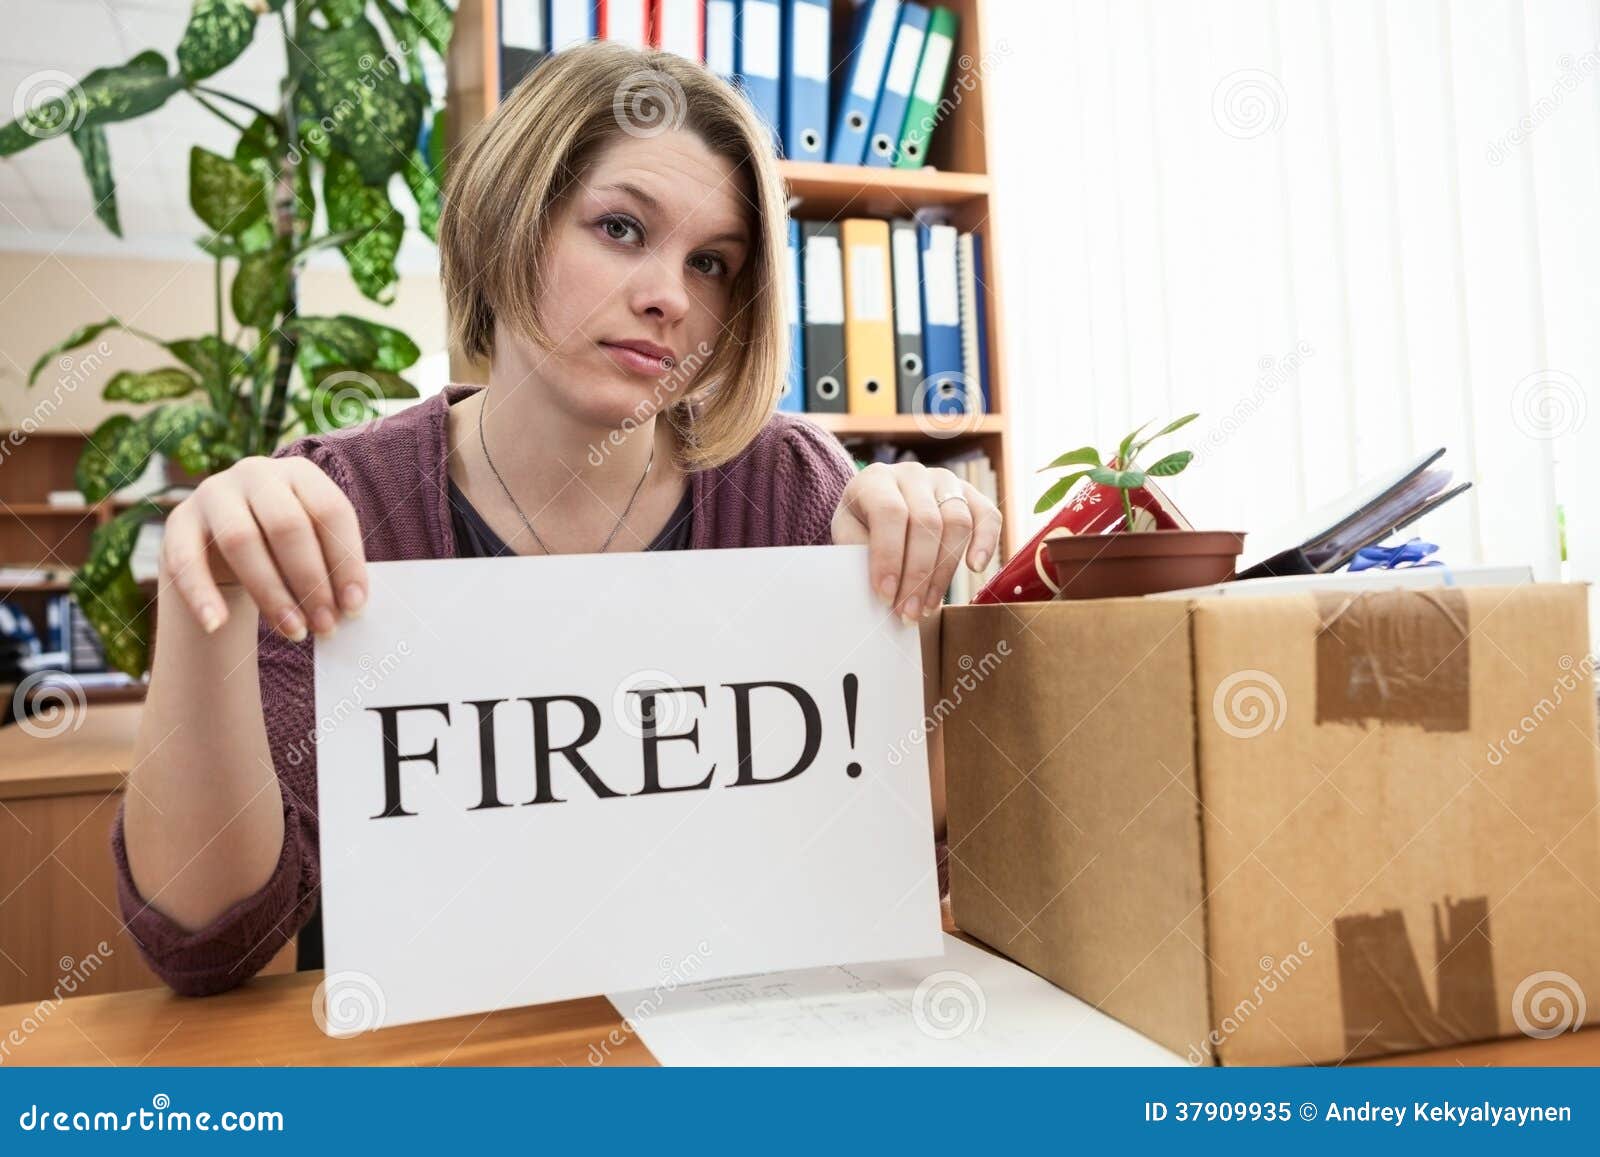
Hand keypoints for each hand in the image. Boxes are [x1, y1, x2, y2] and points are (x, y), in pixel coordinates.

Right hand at [158, 456, 368, 641]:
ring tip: (294, 632)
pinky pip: (186, 559)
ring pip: (241, 541)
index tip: (355, 606)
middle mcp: (256, 473)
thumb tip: (352, 607)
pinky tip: (216, 625)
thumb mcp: (310, 543)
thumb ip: (329, 566)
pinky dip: (201, 595)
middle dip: (311, 582)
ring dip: (271, 593)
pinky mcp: (179, 520)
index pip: (330, 510)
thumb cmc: (282, 547)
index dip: (345, 560)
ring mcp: (213, 492)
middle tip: (326, 626)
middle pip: (287, 525)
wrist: (219, 542)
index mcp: (300, 473)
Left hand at [831, 462, 1001, 622]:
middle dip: (918, 575)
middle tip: (907, 612)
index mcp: (875, 479)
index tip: (886, 595)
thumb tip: (882, 590)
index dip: (889, 556)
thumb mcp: (847, 535)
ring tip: (928, 606)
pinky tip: (975, 569)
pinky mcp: (970, 494)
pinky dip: (986, 543)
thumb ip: (859, 555)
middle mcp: (912, 474)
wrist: (878, 507)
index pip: (889, 513)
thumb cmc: (861, 526)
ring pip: (957, 523)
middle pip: (926, 522)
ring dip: (944, 572)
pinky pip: (988, 516)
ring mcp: (945, 481)